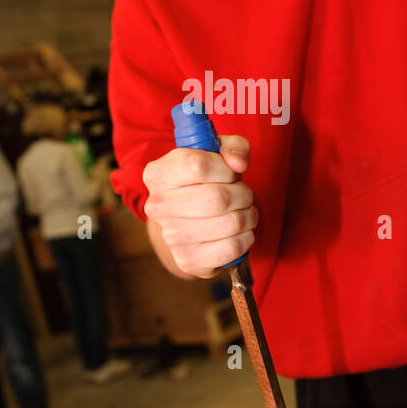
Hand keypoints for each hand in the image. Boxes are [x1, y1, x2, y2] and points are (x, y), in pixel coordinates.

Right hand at [143, 136, 256, 278]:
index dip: (224, 168)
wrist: (191, 221)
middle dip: (243, 193)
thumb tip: (238, 164)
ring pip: (231, 223)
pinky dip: (246, 238)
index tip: (230, 172)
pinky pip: (233, 248)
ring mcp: (171, 237)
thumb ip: (233, 147)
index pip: (196, 165)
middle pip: (218, 198)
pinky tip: (238, 232)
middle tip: (242, 194)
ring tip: (242, 211)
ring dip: (249, 215)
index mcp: (158, 174)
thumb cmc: (208, 180)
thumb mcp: (218, 153)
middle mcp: (157, 206)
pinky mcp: (188, 261)